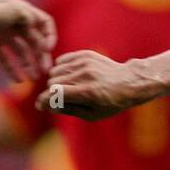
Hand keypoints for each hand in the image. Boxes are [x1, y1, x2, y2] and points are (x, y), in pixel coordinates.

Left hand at [0, 0, 55, 79]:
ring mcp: (3, 34)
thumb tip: (40, 34)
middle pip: (35, 41)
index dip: (50, 36)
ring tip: (33, 78)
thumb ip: (31, 19)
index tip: (47, 49)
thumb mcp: (14, 10)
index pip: (45, 23)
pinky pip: (6, 60)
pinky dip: (12, 70)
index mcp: (22, 11)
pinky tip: (18, 81)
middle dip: (41, 56)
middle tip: (45, 71)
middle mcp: (15, 22)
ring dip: (29, 65)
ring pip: (21, 52)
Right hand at [36, 50, 150, 120]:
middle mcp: (86, 75)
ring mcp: (85, 63)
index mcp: (88, 93)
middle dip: (52, 92)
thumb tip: (45, 107)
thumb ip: (68, 109)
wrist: (129, 82)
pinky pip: (61, 61)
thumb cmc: (110, 103)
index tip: (40, 105)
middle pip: (53, 82)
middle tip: (61, 98)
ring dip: (56, 81)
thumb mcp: (92, 114)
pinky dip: (61, 69)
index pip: (56, 93)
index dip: (44, 100)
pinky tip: (71, 76)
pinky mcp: (85, 54)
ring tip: (68, 88)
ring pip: (55, 71)